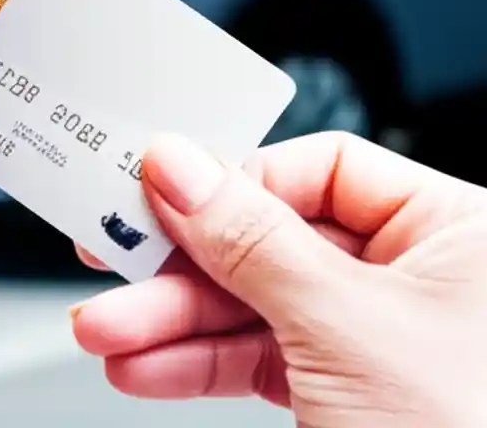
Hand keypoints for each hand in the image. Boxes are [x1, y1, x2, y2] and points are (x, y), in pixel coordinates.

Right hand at [72, 132, 486, 427]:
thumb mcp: (345, 326)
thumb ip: (251, 240)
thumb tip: (179, 166)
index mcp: (452, 232)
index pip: (319, 169)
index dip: (233, 181)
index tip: (155, 193)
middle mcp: (416, 280)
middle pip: (268, 242)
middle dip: (180, 269)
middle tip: (110, 266)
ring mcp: (376, 341)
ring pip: (251, 308)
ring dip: (170, 323)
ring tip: (108, 333)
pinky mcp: (343, 393)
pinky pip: (256, 360)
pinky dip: (197, 366)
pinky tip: (146, 369)